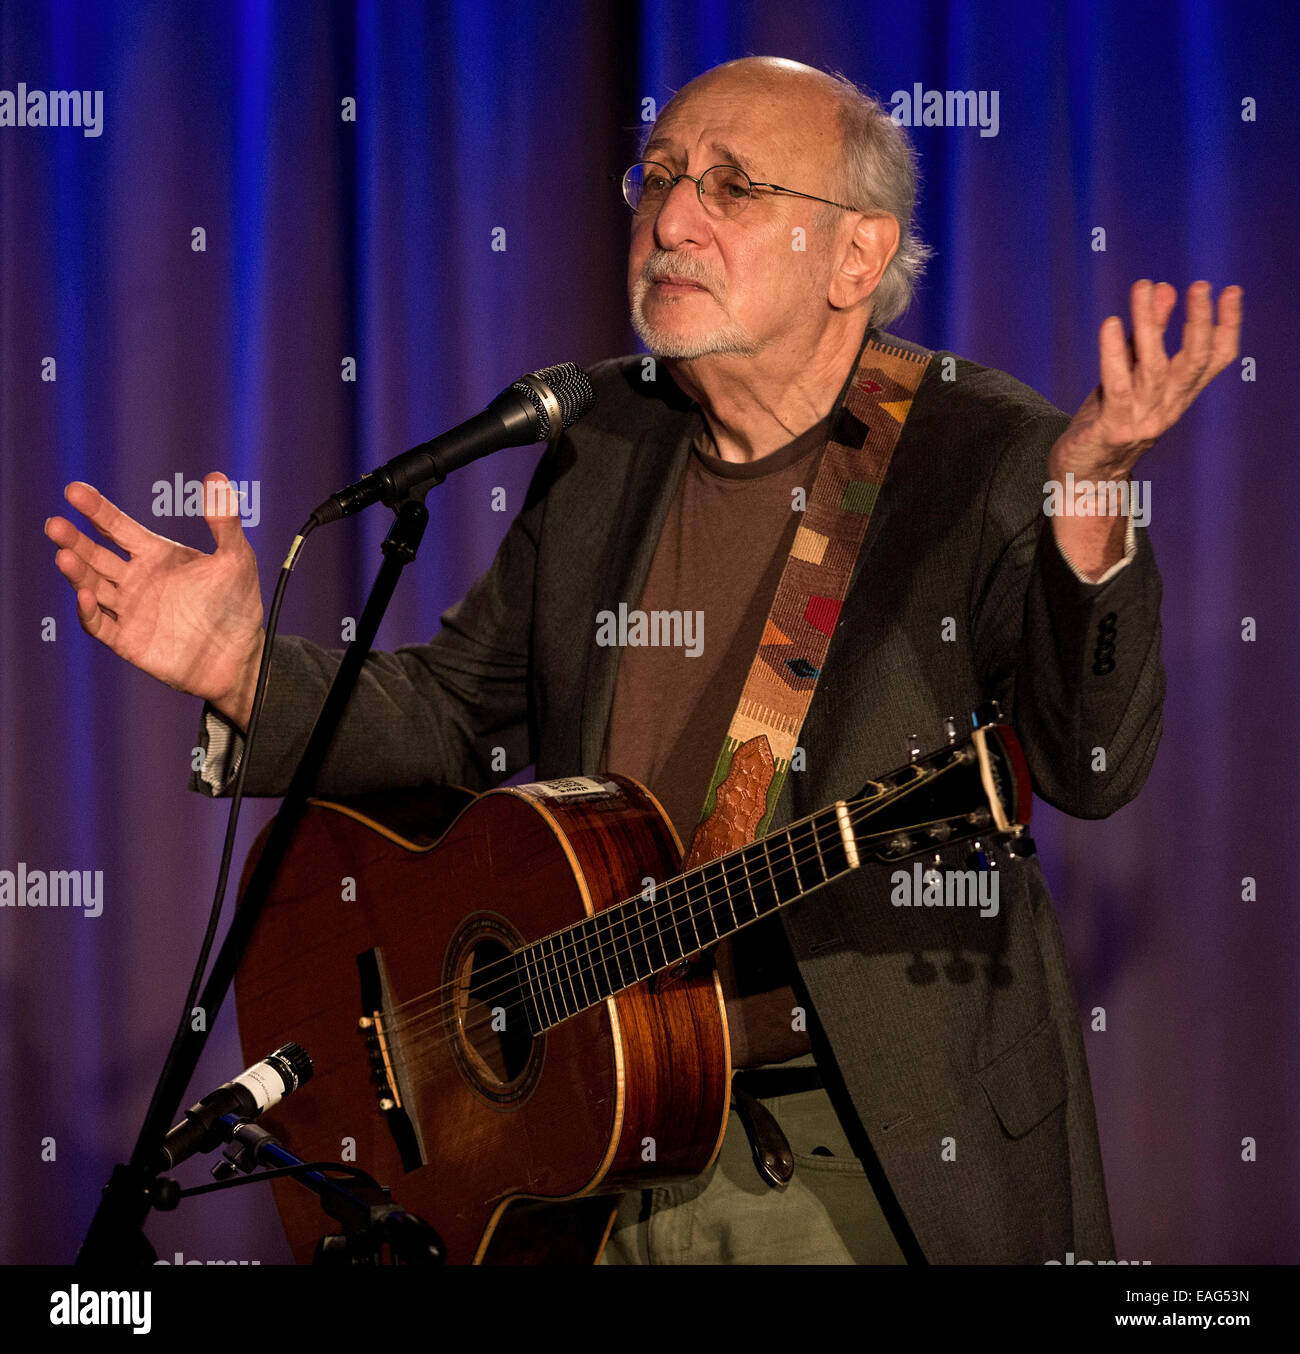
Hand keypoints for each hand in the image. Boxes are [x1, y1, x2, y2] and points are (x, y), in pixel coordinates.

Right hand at [45, 473, 264, 728]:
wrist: (240, 655)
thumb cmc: (237, 604)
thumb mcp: (237, 559)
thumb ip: (225, 522)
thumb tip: (218, 478)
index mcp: (156, 555)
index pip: (117, 527)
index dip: (96, 509)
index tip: (74, 491)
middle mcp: (136, 579)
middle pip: (95, 554)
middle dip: (74, 539)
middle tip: (56, 525)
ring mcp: (130, 610)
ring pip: (91, 585)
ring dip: (76, 571)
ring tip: (64, 555)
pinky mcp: (128, 640)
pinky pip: (99, 624)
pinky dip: (89, 611)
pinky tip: (85, 594)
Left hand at [1051, 279, 1242, 481]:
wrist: (1084, 479)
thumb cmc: (1106, 420)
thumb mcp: (1129, 373)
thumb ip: (1147, 334)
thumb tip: (1163, 288)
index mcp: (1178, 396)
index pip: (1215, 359)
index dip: (1227, 326)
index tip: (1230, 292)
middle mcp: (1167, 408)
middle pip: (1193, 361)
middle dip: (1199, 321)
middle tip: (1201, 286)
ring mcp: (1142, 420)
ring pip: (1154, 367)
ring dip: (1150, 325)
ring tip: (1144, 289)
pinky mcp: (1113, 429)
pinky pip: (1116, 386)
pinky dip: (1114, 354)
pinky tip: (1112, 324)